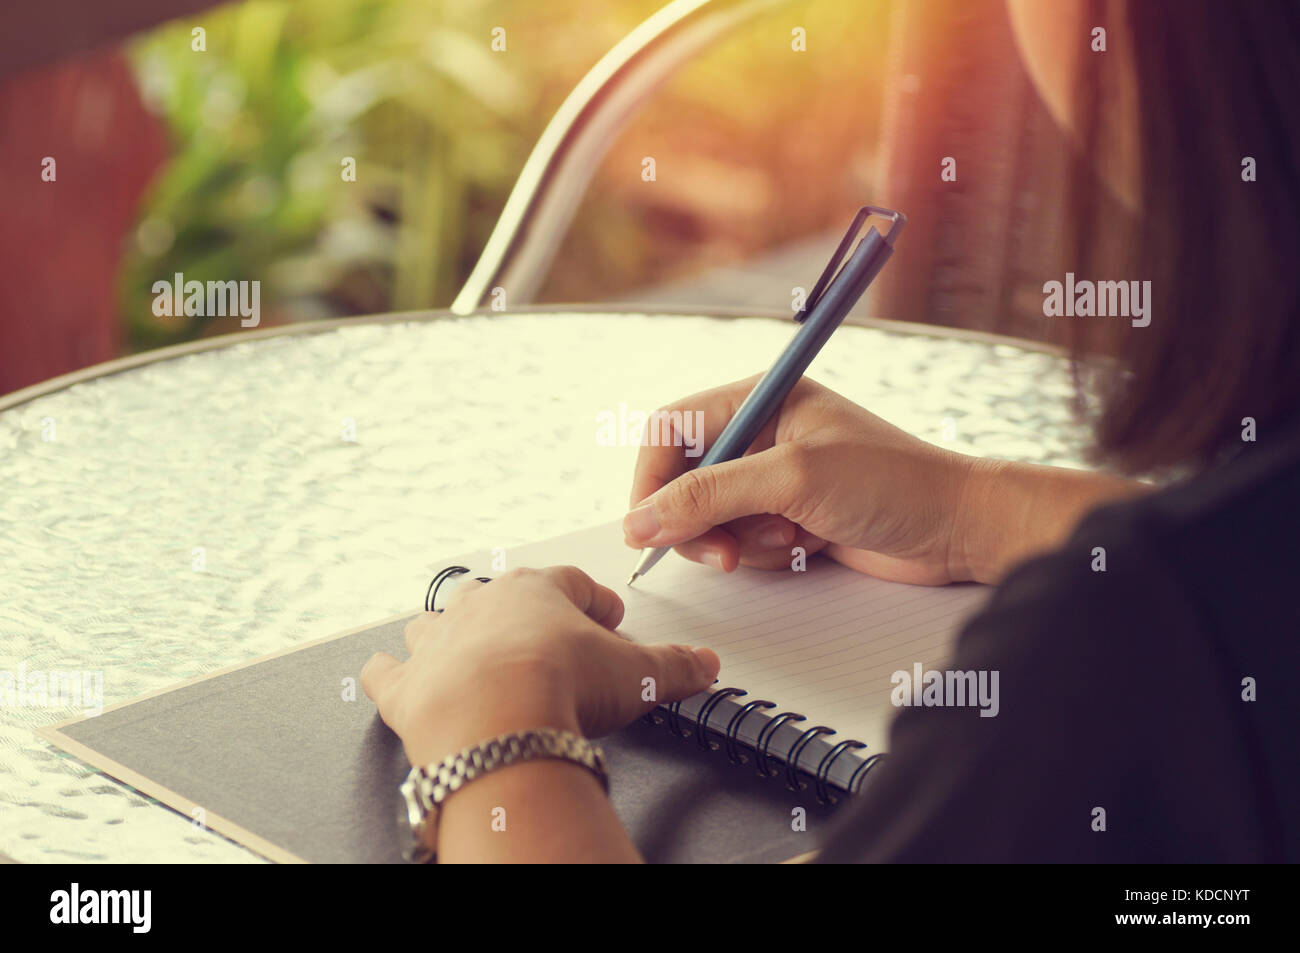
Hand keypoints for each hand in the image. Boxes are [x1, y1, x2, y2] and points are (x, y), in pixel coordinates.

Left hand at [361, 566, 719, 767]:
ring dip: (449, 635)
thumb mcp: (638, 673)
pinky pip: (384, 670)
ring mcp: (437, 644)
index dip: (593, 600)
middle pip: (500, 598)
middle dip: (520, 616)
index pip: (571, 583)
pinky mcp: (405, 688)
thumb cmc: (562, 683)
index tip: (608, 615)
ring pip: (434, 623)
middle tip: (545, 643)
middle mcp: (481, 607)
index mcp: (537, 591)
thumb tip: (706, 663)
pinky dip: (386, 673)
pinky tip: (391, 674)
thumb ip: (676, 665)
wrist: (500, 721)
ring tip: (469, 654)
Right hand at [624, 375, 977, 584]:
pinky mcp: (788, 515)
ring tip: (790, 540)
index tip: (649, 528)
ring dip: (741, 541)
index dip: (651, 479)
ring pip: (711, 518)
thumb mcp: (793, 480)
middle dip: (700, 522)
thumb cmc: (892, 484)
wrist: (958, 528)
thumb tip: (640, 520)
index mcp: (759, 397)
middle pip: (683, 479)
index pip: (670, 430)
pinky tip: (807, 547)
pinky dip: (765, 553)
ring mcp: (773, 477)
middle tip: (724, 554)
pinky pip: (743, 541)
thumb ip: (710, 496)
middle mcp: (760, 433)